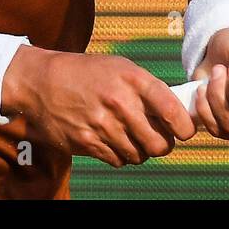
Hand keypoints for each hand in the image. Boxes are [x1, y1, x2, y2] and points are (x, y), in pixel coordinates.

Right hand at [1, 46, 196, 167]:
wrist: (42, 81)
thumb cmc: (87, 72)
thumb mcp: (121, 67)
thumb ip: (148, 89)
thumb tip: (177, 113)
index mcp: (133, 80)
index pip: (173, 111)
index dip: (185, 127)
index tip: (184, 130)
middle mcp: (120, 103)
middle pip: (160, 144)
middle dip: (163, 145)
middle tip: (158, 138)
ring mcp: (102, 125)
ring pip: (139, 155)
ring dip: (140, 151)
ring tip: (132, 137)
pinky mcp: (87, 142)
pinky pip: (118, 160)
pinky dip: (120, 155)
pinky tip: (113, 140)